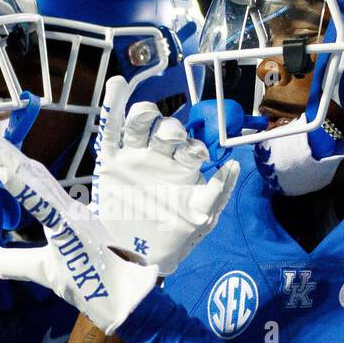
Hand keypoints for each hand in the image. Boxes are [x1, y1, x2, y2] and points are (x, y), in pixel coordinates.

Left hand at [0, 132, 158, 333]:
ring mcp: (70, 216)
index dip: (6, 164)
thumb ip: (15, 263)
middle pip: (29, 174)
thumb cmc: (89, 282)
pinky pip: (42, 205)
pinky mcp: (71, 229)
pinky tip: (3, 173)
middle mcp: (67, 207)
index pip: (30, 182)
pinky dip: (22, 188)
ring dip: (8, 160)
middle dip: (0, 155)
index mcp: (62, 213)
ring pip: (34, 181)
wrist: (122, 300)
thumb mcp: (41, 271)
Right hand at [92, 76, 238, 274]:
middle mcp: (160, 158)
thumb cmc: (175, 238)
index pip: (191, 144)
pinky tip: (117, 86)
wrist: (138, 257)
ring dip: (146, 115)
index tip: (195, 154)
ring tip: (146, 117)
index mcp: (183, 168)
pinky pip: (111, 131)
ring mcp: (135, 159)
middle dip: (171, 130)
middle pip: (166, 129)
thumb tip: (232, 164)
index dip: (194, 144)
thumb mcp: (202, 217)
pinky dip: (113, 106)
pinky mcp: (112, 164)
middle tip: (170, 143)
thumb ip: (217, 191)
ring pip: (140, 124)